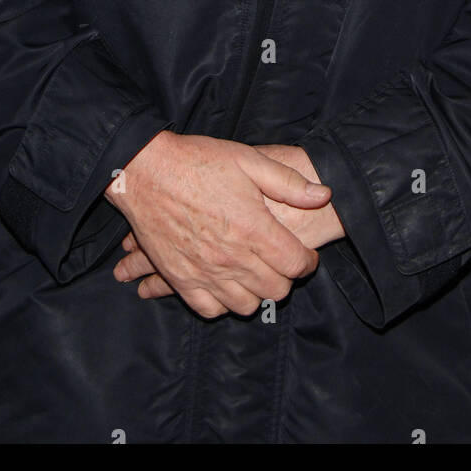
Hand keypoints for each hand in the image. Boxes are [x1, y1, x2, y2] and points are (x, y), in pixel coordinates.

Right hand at [104, 131, 332, 318]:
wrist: (145, 170)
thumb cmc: (198, 161)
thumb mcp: (248, 160)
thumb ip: (288, 183)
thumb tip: (324, 195)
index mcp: (253, 228)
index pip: (296, 264)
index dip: (307, 262)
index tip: (304, 255)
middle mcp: (232, 256)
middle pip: (276, 290)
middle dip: (285, 277)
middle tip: (280, 262)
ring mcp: (205, 271)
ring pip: (246, 305)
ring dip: (257, 292)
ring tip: (255, 274)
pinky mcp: (180, 279)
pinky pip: (210, 309)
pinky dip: (223, 303)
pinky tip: (226, 285)